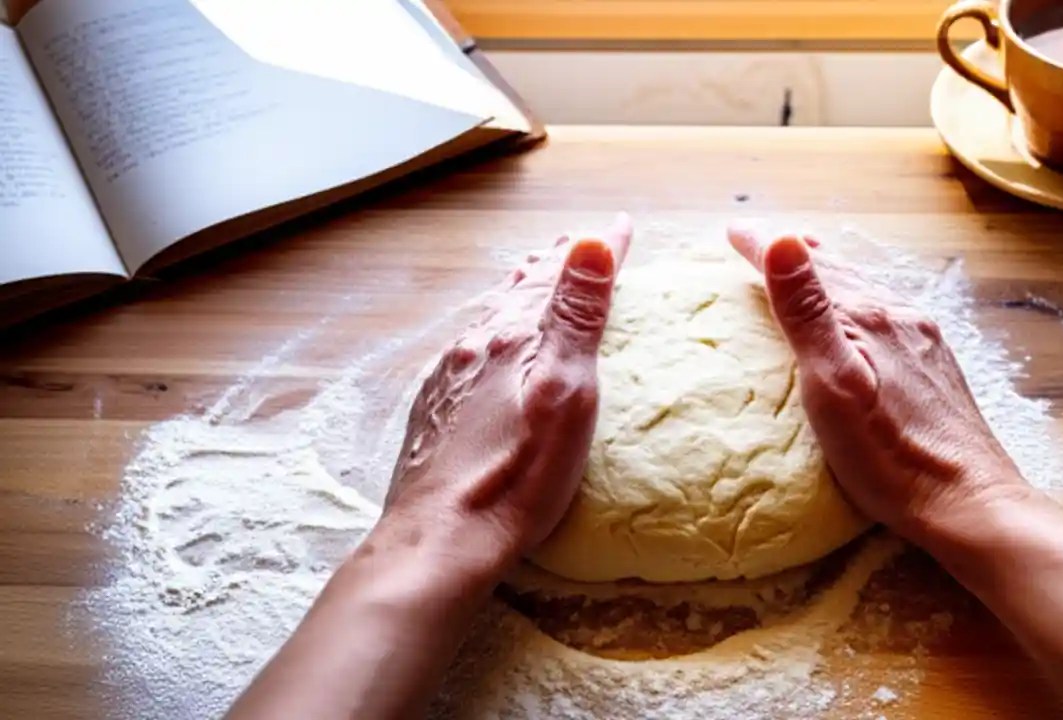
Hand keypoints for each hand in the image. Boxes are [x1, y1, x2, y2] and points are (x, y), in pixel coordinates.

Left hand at [383, 214, 631, 567]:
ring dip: (518, 293)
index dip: (598, 254)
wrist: (440, 541)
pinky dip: (491, 329)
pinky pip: (469, 349)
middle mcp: (473, 349)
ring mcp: (447, 380)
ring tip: (531, 276)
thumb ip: (576, 318)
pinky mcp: (433, 412)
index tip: (624, 227)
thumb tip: (589, 242)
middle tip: (572, 243)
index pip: (561, 281)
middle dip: (552, 265)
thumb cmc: (516, 478)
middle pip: (518, 292)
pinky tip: (485, 346)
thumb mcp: (564, 394)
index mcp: (510, 341)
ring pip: (490, 318)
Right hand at [727, 226, 1027, 542]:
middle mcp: (901, 319)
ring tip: (809, 264)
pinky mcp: (937, 369)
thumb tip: (785, 239)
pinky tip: (863, 318)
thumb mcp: (835, 386)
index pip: (807, 270)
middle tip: (763, 241)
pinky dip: (859, 301)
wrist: (970, 505)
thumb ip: (808, 314)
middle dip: (798, 255)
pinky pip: (887, 316)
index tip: (734, 231)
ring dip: (831, 275)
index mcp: (868, 319)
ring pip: (867, 292)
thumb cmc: (891, 459)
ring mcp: (925, 343)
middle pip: (841, 274)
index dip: (764, 249)